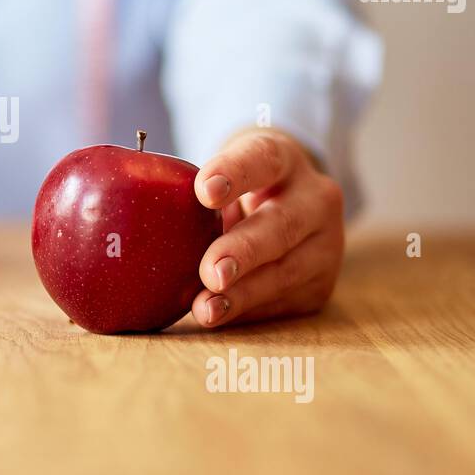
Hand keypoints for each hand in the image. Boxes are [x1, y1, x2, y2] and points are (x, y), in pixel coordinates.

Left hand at [191, 129, 343, 326]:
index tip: (203, 190)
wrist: (290, 207)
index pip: (261, 159)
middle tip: (211, 272)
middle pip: (282, 225)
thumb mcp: (225, 178)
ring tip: (206, 309)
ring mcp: (326, 244)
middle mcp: (314, 199)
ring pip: (285, 272)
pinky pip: (282, 302)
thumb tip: (148, 227)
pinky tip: (220, 316)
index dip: (234, 173)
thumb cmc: (240, 192)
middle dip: (244, 251)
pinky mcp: (321, 284)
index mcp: (283, 159)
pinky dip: (247, 311)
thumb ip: (198, 198)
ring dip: (242, 295)